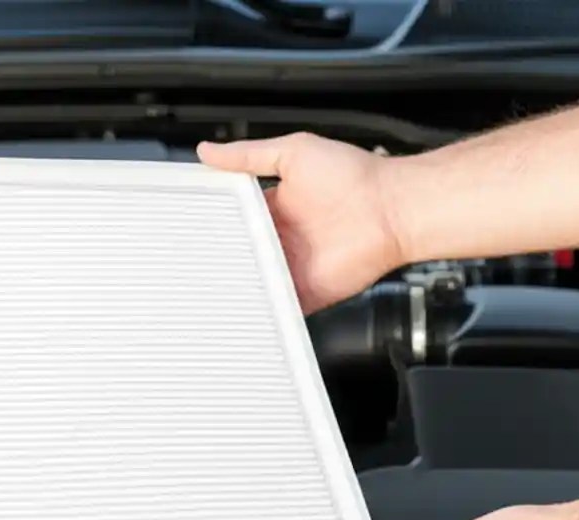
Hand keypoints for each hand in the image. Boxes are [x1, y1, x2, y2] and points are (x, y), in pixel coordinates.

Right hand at [197, 133, 406, 313]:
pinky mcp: (305, 292)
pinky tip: (238, 308)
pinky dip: (260, 310)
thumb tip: (209, 150)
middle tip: (189, 260)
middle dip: (217, 257)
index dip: (212, 222)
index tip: (187, 225)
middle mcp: (282, 239)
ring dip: (234, 283)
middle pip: (239, 253)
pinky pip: (277, 305)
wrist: (391, 208)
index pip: (234, 218)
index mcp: (276, 206)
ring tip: (202, 287)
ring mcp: (292, 267)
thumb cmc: (355, 176)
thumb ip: (248, 155)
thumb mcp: (293, 153)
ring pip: (253, 280)